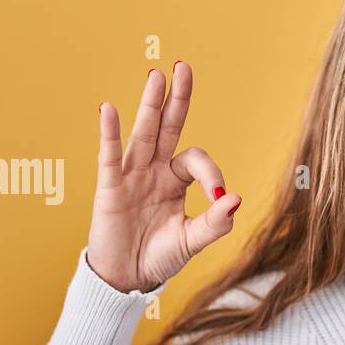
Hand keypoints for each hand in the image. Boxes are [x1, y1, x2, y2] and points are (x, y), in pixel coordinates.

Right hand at [87, 62, 243, 292]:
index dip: (210, 173)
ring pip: (142, 134)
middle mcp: (154, 171)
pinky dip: (110, 133)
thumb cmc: (160, 257)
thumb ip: (215, 222)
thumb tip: (236, 199)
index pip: (195, 160)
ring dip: (149, 105)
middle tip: (183, 67)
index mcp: (176, 181)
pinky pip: (110, 156)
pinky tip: (109, 109)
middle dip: (176, 99)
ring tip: (156, 75)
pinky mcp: (110, 188)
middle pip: (167, 128)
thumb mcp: (193, 240)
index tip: (218, 194)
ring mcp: (131, 176)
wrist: (128, 277)